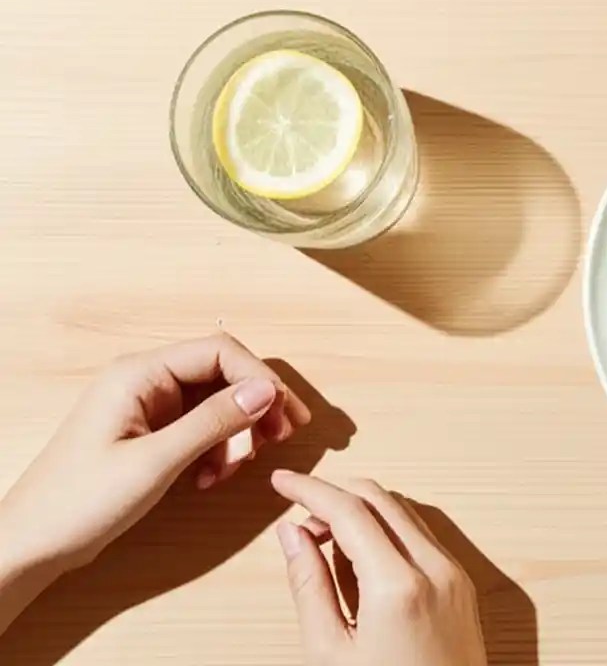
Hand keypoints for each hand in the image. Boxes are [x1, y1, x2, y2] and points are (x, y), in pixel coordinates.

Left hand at [0, 333, 311, 575]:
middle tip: (281, 438)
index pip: (218, 351)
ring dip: (237, 433)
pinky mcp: (151, 432)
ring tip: (233, 470)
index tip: (284, 415)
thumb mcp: (156, 461)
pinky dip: (217, 449)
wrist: (35, 543)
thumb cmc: (81, 501)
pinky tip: (210, 477)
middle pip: (222, 373)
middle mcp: (146, 381)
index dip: (259, 378)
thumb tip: (266, 390)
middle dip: (255, 405)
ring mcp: (148, 406)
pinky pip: (201, 427)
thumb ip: (214, 422)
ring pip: (216, 402)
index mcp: (139, 374)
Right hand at [272, 471, 486, 665]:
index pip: (350, 510)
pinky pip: (422, 536)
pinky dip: (389, 530)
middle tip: (297, 514)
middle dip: (336, 495)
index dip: (310, 489)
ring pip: (404, 512)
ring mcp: (455, 574)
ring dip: (363, 511)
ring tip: (323, 541)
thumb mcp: (330, 652)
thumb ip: (309, 584)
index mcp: (398, 585)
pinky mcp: (463, 585)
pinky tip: (360, 558)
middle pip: (381, 499)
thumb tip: (292, 532)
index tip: (280, 481)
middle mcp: (435, 568)